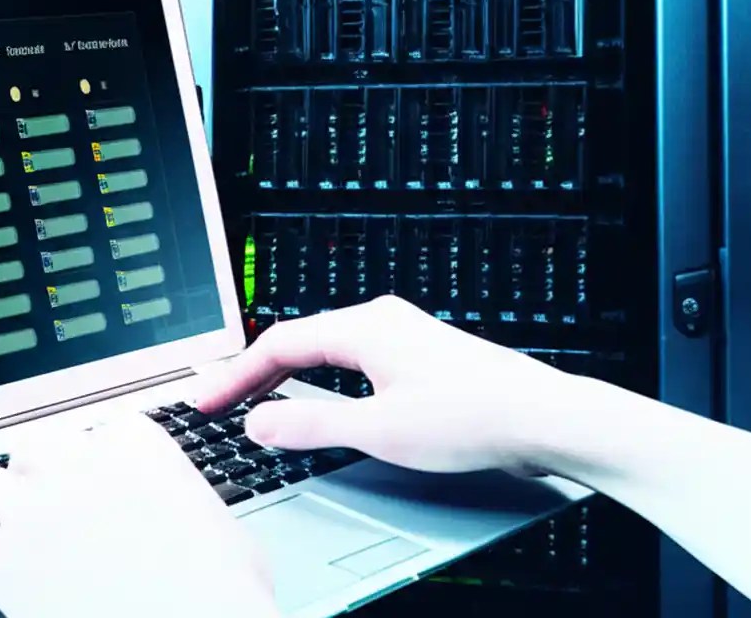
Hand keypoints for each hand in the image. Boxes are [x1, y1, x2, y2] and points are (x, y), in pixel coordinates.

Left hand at [0, 412, 280, 617]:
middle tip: (34, 494)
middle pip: (33, 446)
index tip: (88, 476)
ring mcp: (36, 512)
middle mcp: (80, 469)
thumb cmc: (224, 598)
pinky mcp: (0, 562)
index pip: (98, 432)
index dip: (89, 458)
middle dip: (32, 470)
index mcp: (139, 451)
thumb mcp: (223, 533)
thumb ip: (184, 505)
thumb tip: (176, 513)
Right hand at [195, 295, 571, 474]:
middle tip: (219, 402)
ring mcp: (401, 335)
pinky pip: (349, 358)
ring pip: (324, 348)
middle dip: (253, 373)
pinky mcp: (418, 355)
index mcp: (364, 327)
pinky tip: (319, 396)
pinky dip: (318, 378)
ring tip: (257, 398)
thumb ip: (310, 426)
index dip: (236, 375)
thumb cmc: (474, 416)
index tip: (208, 401)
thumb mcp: (379, 430)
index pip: (278, 344)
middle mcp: (380, 321)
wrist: (543, 417)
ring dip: (285, 374)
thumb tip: (259, 423)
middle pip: (297, 340)